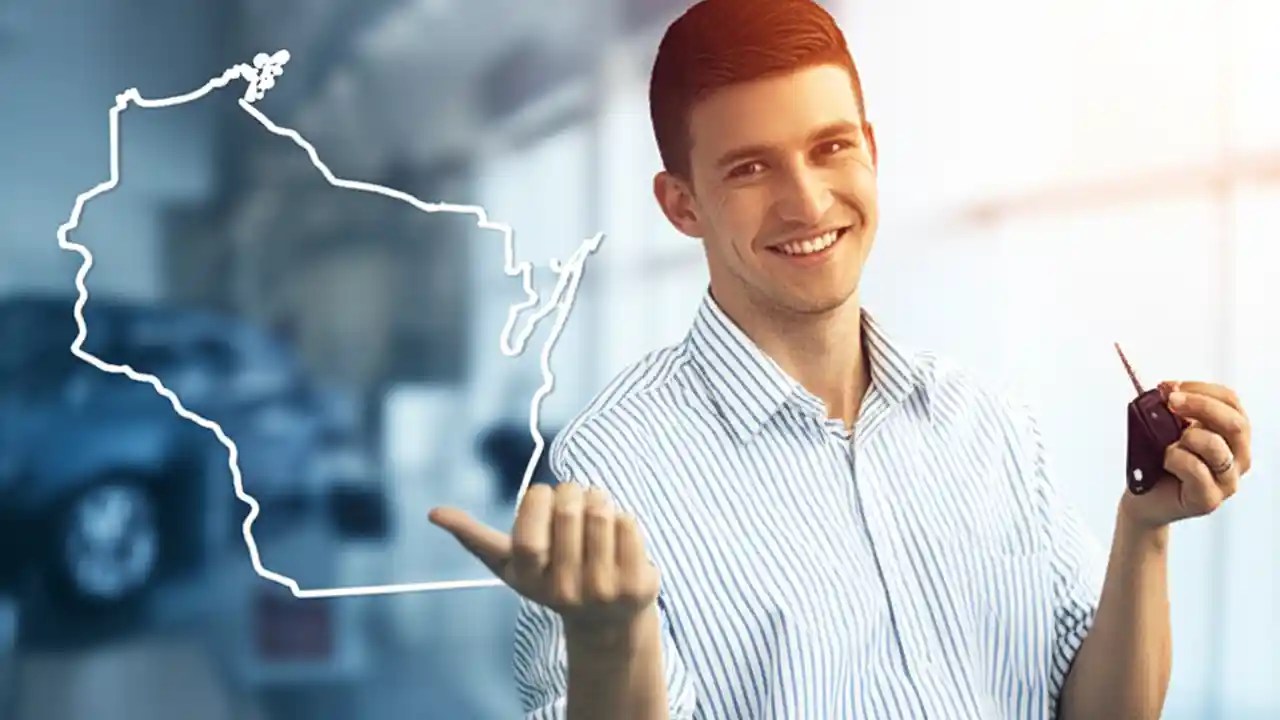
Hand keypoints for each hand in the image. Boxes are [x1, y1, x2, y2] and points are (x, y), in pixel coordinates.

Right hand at [429, 483, 660, 638]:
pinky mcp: (637, 586)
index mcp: (528, 580)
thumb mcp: (510, 563)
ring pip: (600, 512)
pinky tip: (617, 533)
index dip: (538, 503)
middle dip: (572, 491)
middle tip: (575, 498)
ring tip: (595, 509)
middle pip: (568, 509)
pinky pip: (628, 524)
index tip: (543, 503)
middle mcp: (564, 591)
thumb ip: (474, 536)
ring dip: (598, 498)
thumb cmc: (551, 577)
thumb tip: (433, 512)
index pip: (528, 532)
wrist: (606, 621)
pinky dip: (622, 517)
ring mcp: (602, 591)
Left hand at [1120, 380, 1252, 529]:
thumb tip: (1168, 389)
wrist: (1144, 499)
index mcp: (1232, 436)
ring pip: (1215, 446)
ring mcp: (1226, 481)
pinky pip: (1195, 469)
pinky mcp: (1209, 499)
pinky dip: (1174, 459)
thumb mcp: (1168, 429)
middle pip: (1234, 423)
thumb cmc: (1158, 463)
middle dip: (1199, 405)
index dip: (1202, 389)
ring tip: (1168, 444)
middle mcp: (1237, 458)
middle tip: (1171, 401)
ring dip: (1186, 437)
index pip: (1232, 403)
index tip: (1172, 386)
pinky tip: (1165, 462)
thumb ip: (1175, 411)